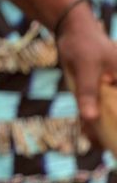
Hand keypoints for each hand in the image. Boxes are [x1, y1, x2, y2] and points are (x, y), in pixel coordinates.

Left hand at [56, 0, 116, 133]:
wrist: (71, 34)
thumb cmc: (83, 45)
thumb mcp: (85, 68)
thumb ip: (88, 92)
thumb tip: (90, 118)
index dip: (116, 126)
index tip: (112, 143)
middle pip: (116, 116)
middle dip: (111, 132)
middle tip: (105, 148)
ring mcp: (111, 94)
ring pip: (109, 118)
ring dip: (101, 131)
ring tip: (94, 142)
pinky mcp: (99, 95)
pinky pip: (98, 113)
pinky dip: (92, 124)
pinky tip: (88, 134)